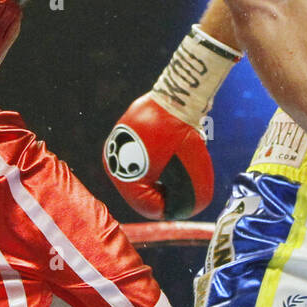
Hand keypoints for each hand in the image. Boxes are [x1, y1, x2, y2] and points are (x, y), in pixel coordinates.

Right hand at [103, 24, 239, 218]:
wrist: (180, 96)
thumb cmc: (183, 136)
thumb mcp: (194, 173)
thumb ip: (192, 198)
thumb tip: (189, 210)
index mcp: (120, 173)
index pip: (146, 206)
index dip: (171, 208)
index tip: (188, 202)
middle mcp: (112, 158)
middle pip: (142, 190)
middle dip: (165, 192)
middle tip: (185, 187)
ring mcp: (118, 142)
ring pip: (143, 172)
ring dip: (162, 176)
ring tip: (181, 171)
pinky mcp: (127, 131)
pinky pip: (143, 154)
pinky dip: (158, 160)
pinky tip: (174, 156)